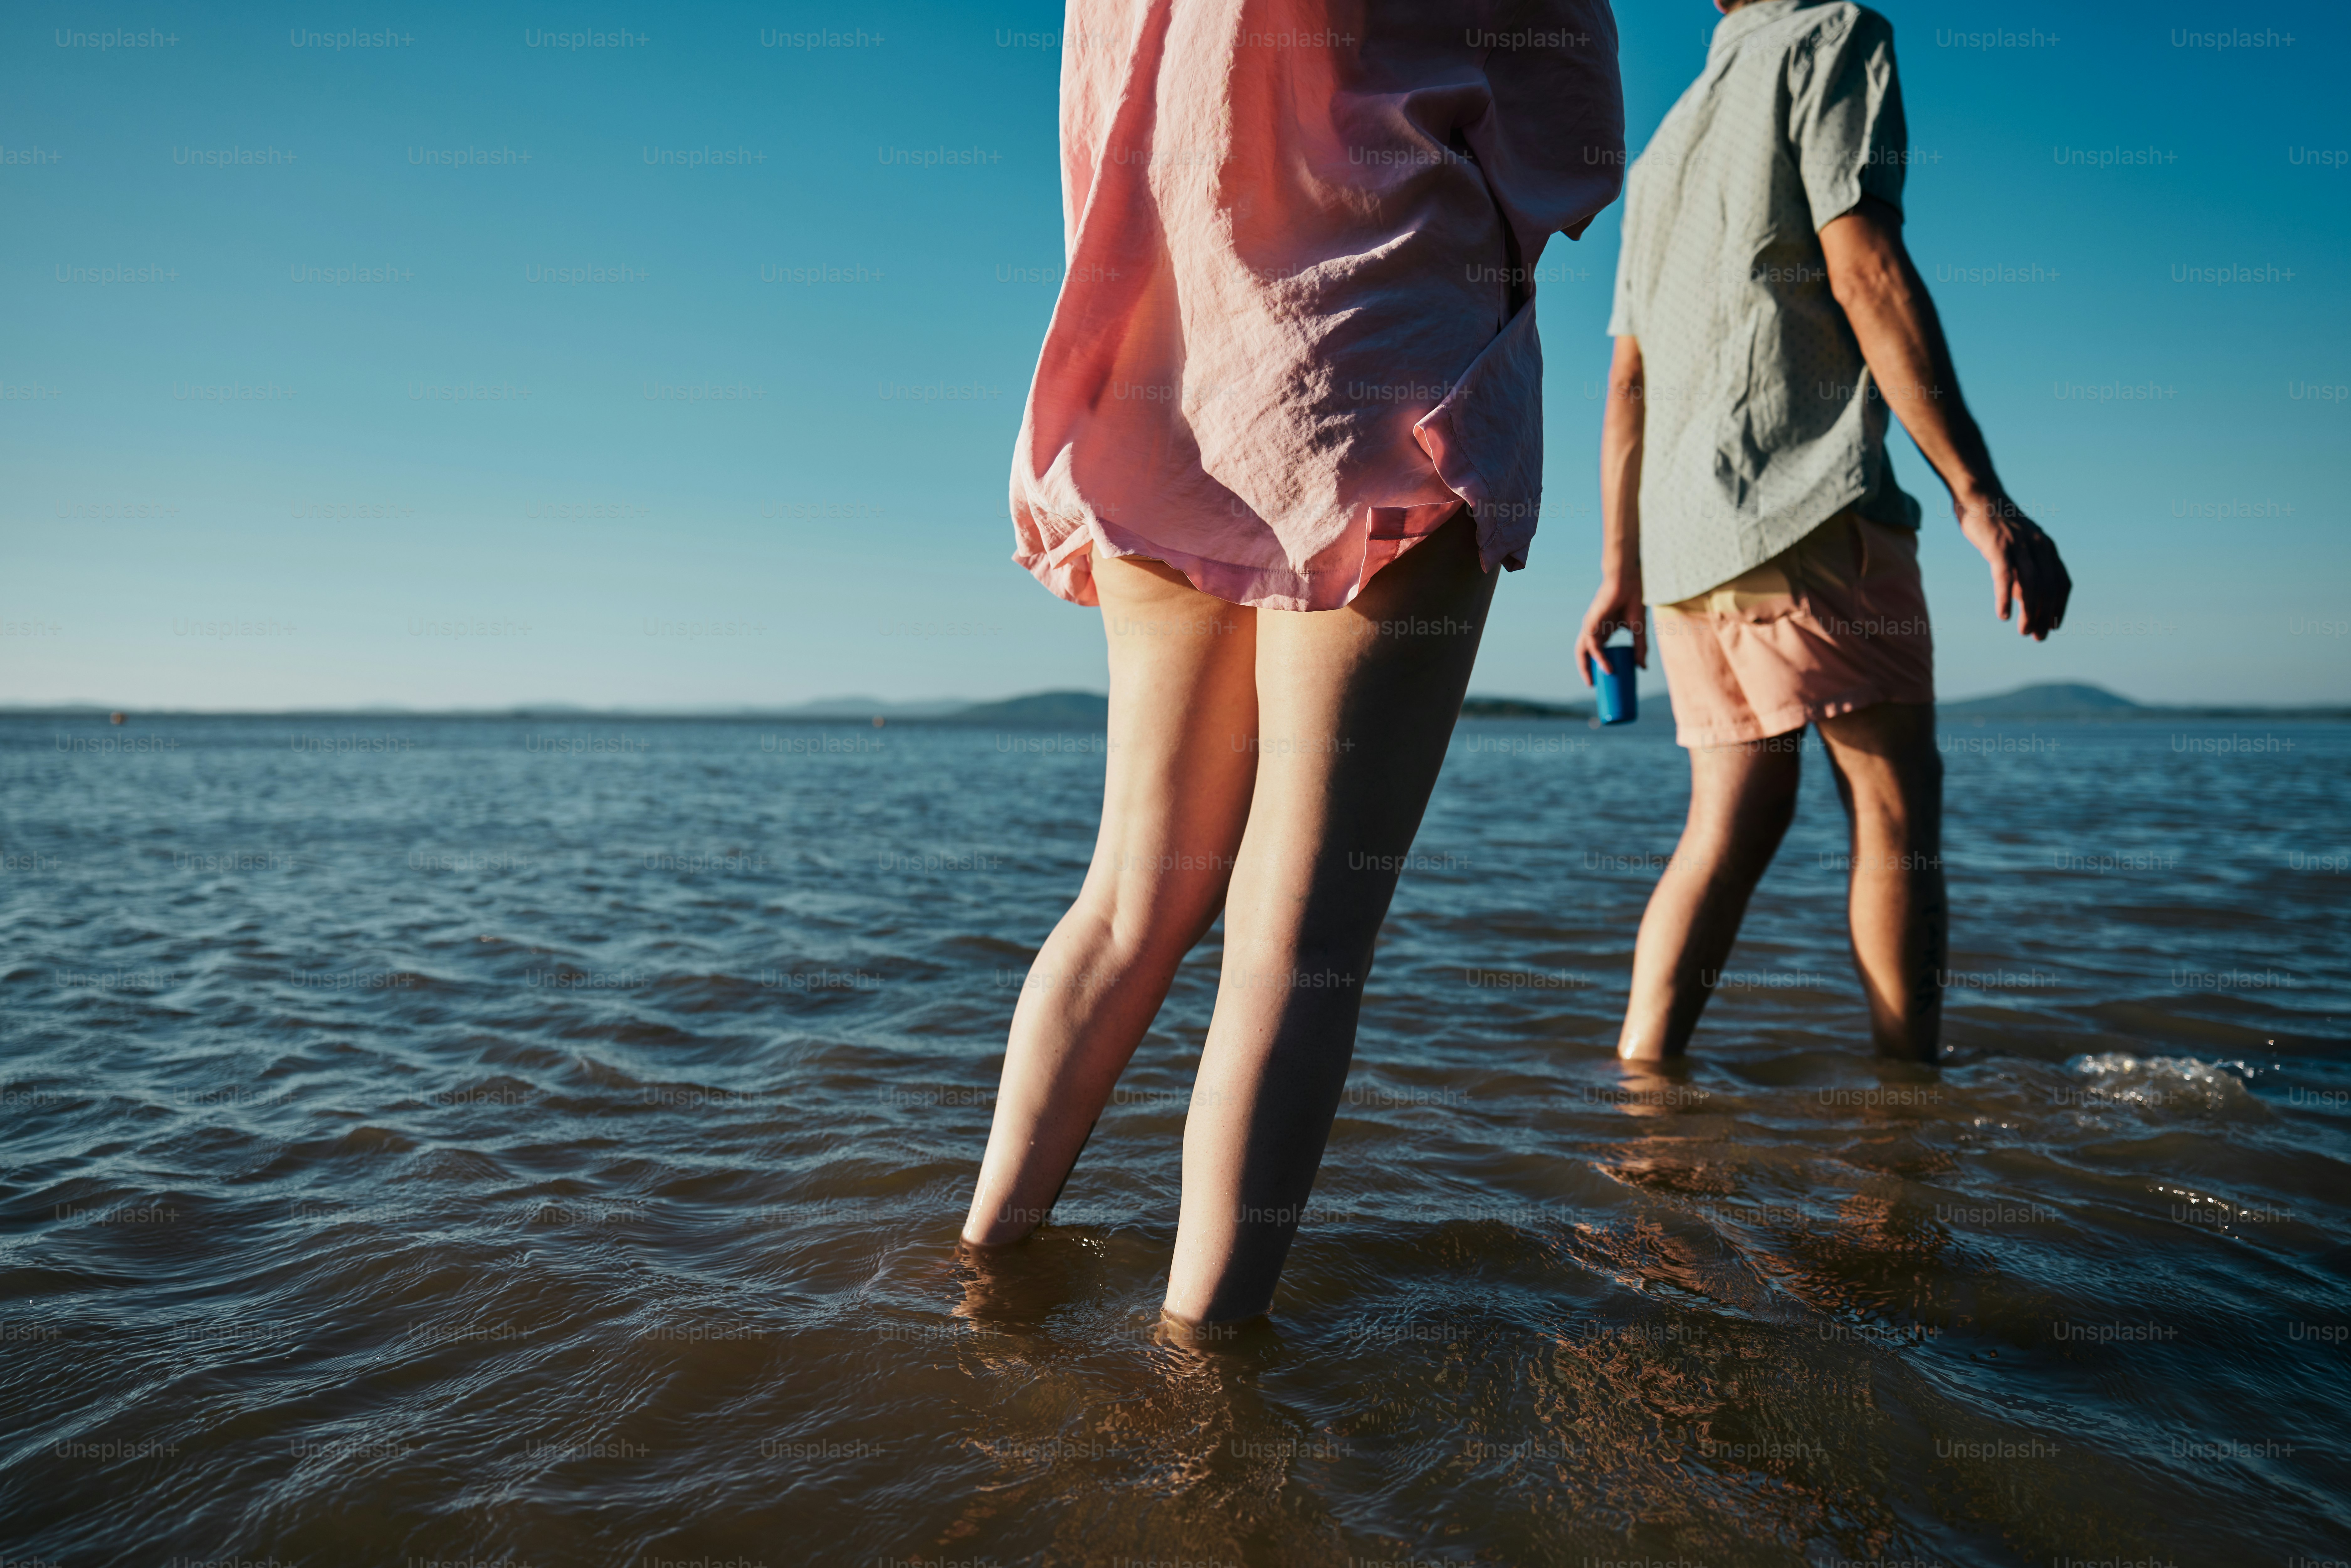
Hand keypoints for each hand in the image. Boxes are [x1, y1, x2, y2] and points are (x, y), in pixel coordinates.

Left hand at [1575, 577, 1646, 684]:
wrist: (1629, 581)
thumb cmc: (1632, 600)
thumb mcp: (1638, 630)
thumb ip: (1639, 648)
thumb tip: (1642, 668)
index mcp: (1602, 631)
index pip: (1594, 652)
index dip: (1595, 665)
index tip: (1602, 679)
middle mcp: (1594, 630)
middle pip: (1584, 654)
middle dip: (1586, 670)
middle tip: (1593, 686)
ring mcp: (1591, 626)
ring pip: (1583, 651)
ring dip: (1587, 667)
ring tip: (1594, 682)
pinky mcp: (1592, 622)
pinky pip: (1593, 644)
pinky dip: (1599, 657)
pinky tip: (1607, 668)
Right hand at [1956, 495, 2070, 639]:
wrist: (1979, 495)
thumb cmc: (1996, 523)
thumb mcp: (2017, 547)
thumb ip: (2024, 570)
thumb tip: (2024, 599)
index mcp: (2047, 547)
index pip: (2062, 582)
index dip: (2060, 607)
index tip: (2054, 626)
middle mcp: (2039, 546)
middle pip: (2050, 587)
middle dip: (2046, 615)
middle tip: (2038, 636)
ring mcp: (2020, 545)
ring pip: (2031, 585)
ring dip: (2030, 612)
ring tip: (2025, 632)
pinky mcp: (1999, 546)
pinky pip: (2005, 577)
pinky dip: (2005, 599)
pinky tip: (2003, 616)